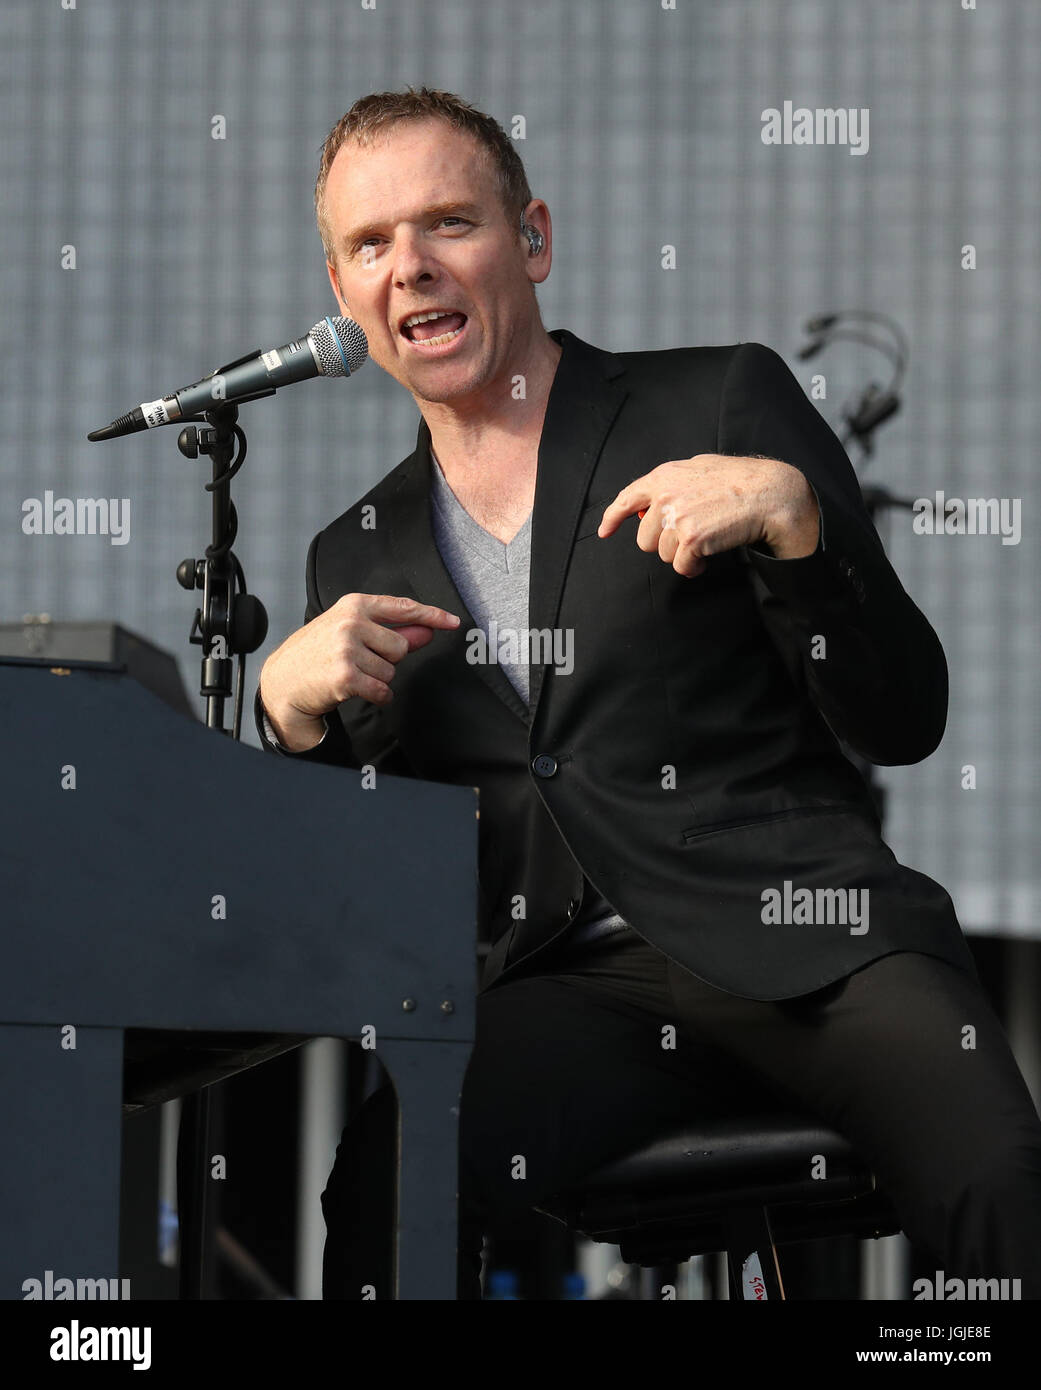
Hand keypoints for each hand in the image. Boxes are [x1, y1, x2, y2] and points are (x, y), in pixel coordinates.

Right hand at [260, 594, 460, 748]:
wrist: (283, 680)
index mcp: (354, 605)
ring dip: (377, 679)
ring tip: (351, 674)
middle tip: (358, 661)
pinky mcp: (346, 675)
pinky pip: (382, 690)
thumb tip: (427, 632)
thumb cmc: (318, 653)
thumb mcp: (352, 633)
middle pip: (400, 647)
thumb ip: (391, 631)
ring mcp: (347, 648)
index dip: (431, 615)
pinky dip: (375, 695)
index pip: (402, 607)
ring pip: (391, 671)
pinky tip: (353, 690)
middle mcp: (351, 623)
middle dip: (385, 660)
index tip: (452, 622)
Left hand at [596, 454, 819, 575]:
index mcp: (664, 477)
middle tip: (692, 533)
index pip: (628, 498)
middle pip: (646, 539)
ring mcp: (676, 518)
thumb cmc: (741, 481)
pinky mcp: (691, 539)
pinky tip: (709, 554)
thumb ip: (674, 483)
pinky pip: (682, 566)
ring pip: (664, 554)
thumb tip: (652, 500)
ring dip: (684, 554)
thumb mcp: (700, 468)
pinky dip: (695, 566)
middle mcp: (665, 496)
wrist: (769, 494)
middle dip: (666, 543)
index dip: (613, 518)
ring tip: (707, 538)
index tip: (605, 531)